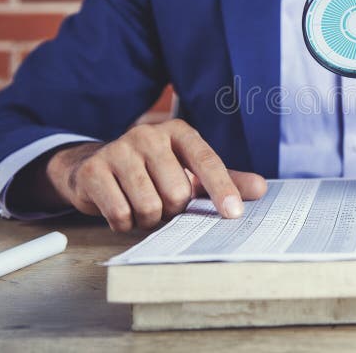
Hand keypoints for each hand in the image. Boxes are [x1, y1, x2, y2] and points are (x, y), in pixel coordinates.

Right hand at [38, 119, 266, 231]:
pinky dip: (124, 223)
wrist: (95, 166)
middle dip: (172, 210)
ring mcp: (118, 150)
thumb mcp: (191, 172)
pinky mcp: (94, 170)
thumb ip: (225, 179)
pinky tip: (120, 207)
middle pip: (176, 193)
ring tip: (141, 205)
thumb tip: (261, 189)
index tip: (234, 213)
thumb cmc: (153, 171)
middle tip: (162, 203)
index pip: (207, 161)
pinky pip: (120, 214)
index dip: (222, 189)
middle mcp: (148, 135)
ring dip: (148, 218)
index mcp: (179, 132)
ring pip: (149, 206)